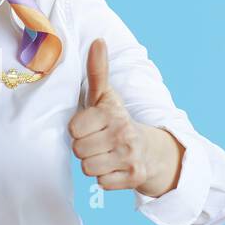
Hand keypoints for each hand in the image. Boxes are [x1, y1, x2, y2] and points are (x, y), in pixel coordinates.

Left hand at [68, 37, 179, 194]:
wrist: (151, 150)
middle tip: (99, 142)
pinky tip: (114, 167)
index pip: (73, 130)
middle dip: (85, 148)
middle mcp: (123, 134)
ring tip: (105, 154)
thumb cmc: (118, 121)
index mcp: (112, 114)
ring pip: (88, 168)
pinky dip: (106, 178)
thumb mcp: (106, 96)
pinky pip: (101, 183)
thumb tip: (97, 40)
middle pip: (78, 150)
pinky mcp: (133, 177)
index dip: (79, 130)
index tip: (92, 127)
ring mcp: (130, 157)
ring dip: (94, 164)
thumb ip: (98, 71)